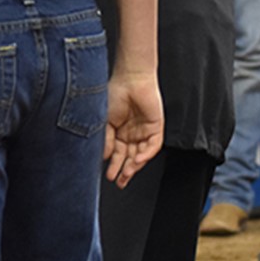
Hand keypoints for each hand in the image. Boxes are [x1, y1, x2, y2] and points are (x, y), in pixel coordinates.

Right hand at [104, 72, 163, 187]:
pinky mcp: (156, 127)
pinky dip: (146, 154)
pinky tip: (137, 160)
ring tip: (127, 174)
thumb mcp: (103, 121)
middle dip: (124, 170)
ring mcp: (144, 131)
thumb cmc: (114, 94)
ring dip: (134, 165)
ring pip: (141, 154)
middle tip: (119, 181)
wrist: (130, 79)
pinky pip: (153, 145)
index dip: (113, 166)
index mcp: (117, 132)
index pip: (116, 154)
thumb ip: (104, 140)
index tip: (109, 176)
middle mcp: (131, 133)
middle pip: (129, 157)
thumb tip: (103, 157)